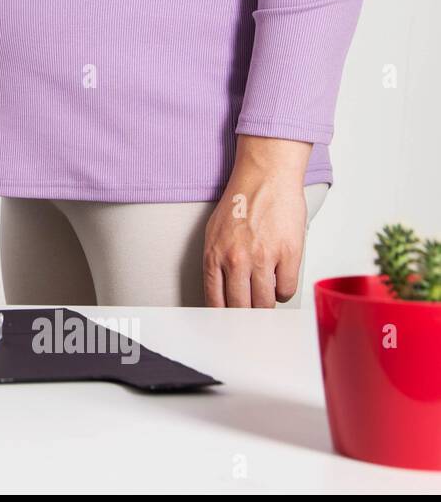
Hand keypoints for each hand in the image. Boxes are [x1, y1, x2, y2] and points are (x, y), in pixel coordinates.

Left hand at [203, 136, 312, 306]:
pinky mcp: (288, 254)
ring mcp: (263, 258)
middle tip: (251, 316)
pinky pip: (286, 290)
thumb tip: (221, 294)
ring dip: (266, 304)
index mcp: (214, 255)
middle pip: (240, 308)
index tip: (229, 324)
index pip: (214, 302)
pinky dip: (283, 290)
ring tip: (266, 297)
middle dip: (246, 315)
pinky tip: (280, 279)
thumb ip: (216, 263)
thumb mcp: (214, 233)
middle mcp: (236, 260)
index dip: (223, 318)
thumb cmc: (240, 202)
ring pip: (265, 303)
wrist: (265, 177)